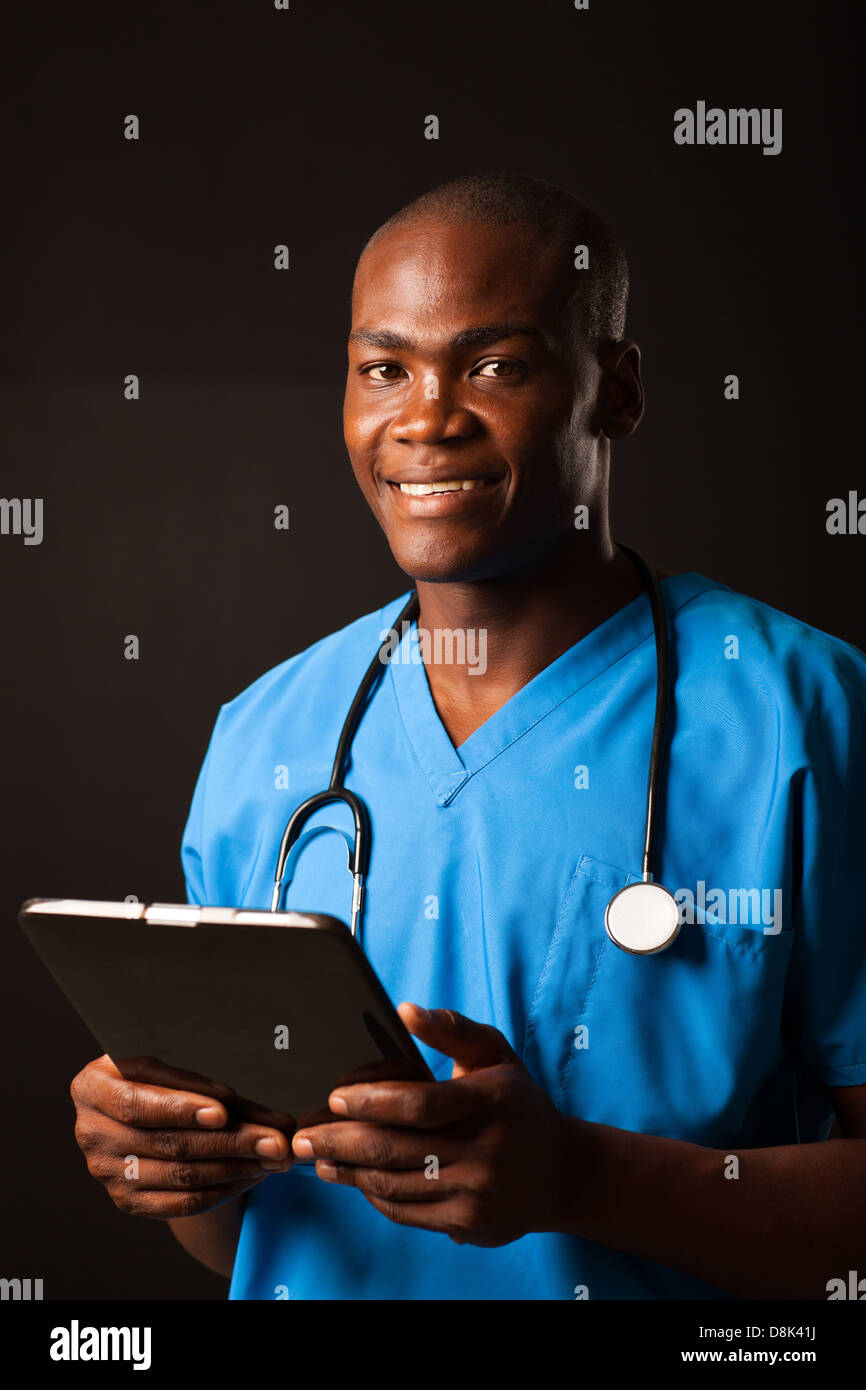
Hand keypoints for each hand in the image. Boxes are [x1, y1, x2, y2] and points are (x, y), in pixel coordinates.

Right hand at [70, 1054, 293, 1218]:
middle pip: (168, 1143)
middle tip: (276, 1139)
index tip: (223, 1112)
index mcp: (92, 1088)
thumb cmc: (157, 1080)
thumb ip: (205, 1088)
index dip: (179, 1109)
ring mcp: (107, 1174)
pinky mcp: (128, 1201)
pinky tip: (254, 1175)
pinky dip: (225, 1189)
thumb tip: (265, 1115)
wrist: (138, 1112)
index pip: (136, 1103)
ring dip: (237, 1167)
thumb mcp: (169, 1069)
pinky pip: (183, 1203)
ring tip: (276, 1156)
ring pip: (181, 1176)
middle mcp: (91, 1134)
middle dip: (231, 1141)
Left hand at [291, 1004, 568, 1246]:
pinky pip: (407, 1211)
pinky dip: (374, 1196)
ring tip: (319, 1158)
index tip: (334, 1096)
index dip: (372, 1101)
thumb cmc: (518, 1104)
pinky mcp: (470, 1223)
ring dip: (349, 1172)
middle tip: (304, 1136)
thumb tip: (404, 1011)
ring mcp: (479, 1192)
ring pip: (396, 1184)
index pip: (421, 1103)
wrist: (562, 1172)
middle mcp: (488, 1149)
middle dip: (341, 1142)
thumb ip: (452, 1030)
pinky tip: (354, 1179)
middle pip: (397, 1148)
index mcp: (494, 1100)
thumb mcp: (496, 1056)